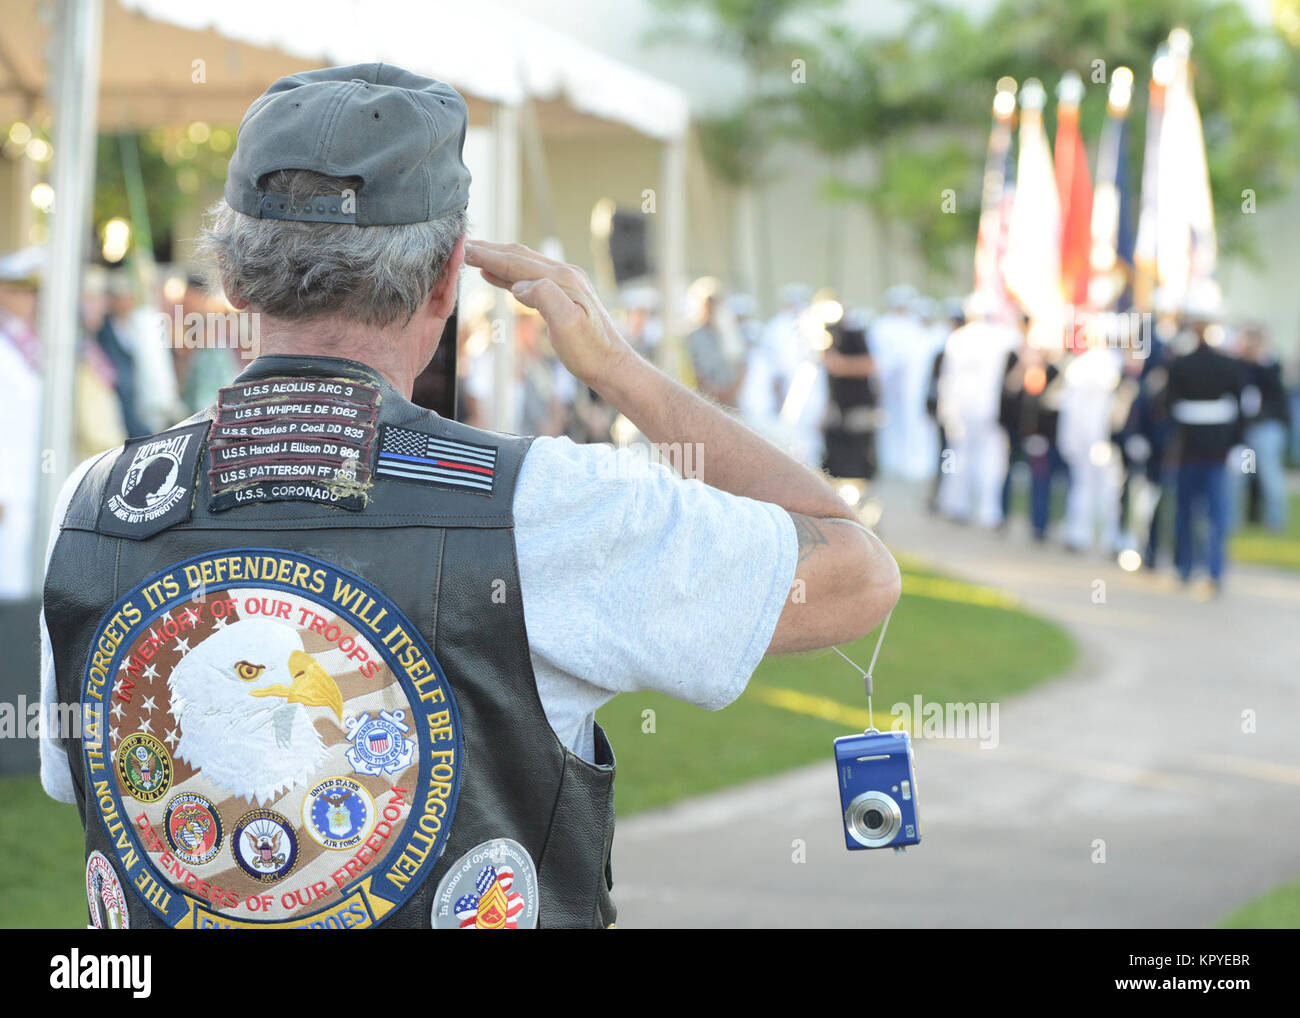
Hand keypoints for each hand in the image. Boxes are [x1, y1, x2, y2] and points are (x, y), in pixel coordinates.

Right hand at [464, 239, 633, 390]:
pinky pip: (530, 277)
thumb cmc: (589, 351)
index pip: (516, 262)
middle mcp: (564, 275)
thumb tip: (520, 286)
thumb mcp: (567, 325)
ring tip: (474, 256)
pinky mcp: (564, 294)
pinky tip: (496, 276)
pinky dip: (509, 274)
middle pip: (518, 256)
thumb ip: (544, 297)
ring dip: (497, 259)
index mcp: (561, 279)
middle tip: (462, 246)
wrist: (611, 364)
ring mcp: (565, 283)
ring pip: (523, 264)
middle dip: (489, 250)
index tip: (463, 249)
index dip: (487, 256)